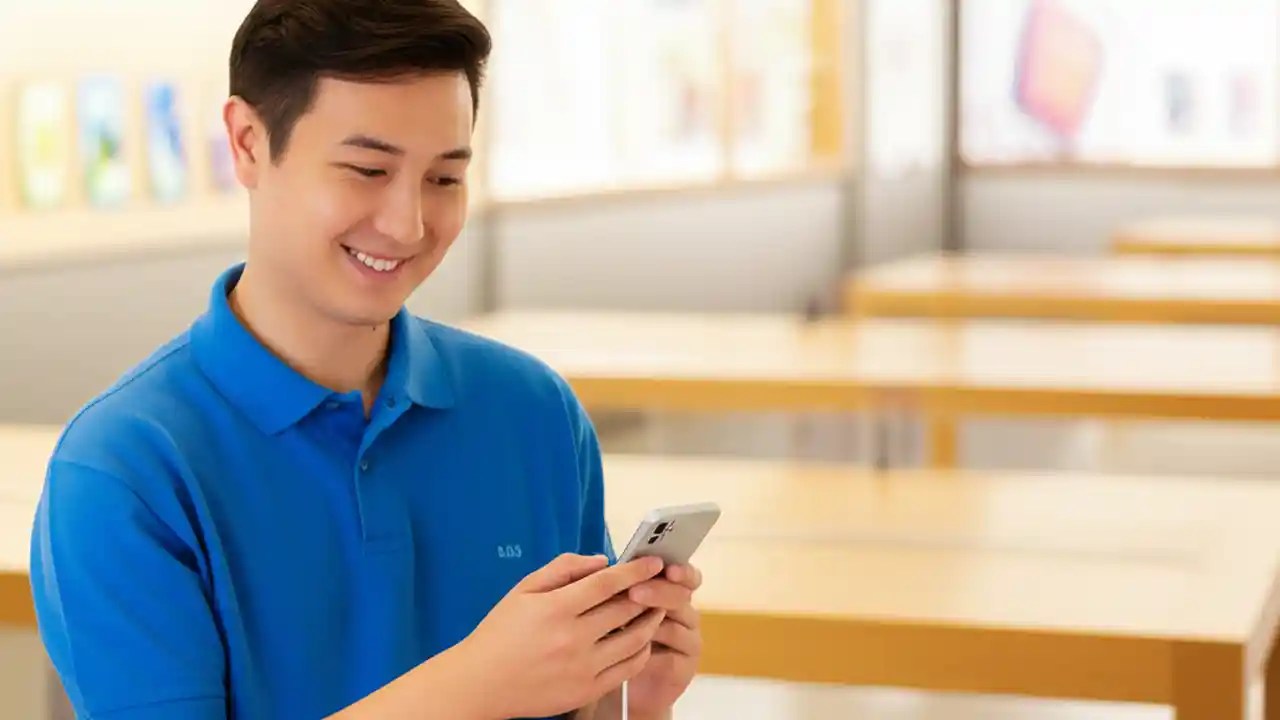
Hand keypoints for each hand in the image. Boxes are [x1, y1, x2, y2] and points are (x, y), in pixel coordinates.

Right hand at [455, 553, 666, 719]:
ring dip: (651, 620)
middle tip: (661, 583)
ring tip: (656, 608)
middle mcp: (572, 638)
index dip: (635, 570)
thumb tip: (602, 561)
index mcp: (555, 609)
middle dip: (649, 593)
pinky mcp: (586, 690)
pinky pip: (627, 668)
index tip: (653, 562)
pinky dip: (641, 650)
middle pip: (626, 609)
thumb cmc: (500, 632)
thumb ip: (563, 569)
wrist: (481, 683)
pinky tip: (642, 639)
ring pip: (634, 640)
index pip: (607, 583)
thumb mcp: (524, 589)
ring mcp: (582, 668)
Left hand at [623, 564, 703, 717]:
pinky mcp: (685, 666)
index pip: (685, 575)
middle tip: (635, 591)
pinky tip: (635, 645)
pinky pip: (675, 653)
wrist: (619, 690)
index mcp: (670, 593)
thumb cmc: (613, 644)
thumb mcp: (611, 611)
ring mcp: (688, 639)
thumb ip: (614, 587)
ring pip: (678, 621)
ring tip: (630, 616)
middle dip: (659, 590)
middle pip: (683, 594)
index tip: (665, 567)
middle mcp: (684, 613)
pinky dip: (656, 646)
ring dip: (655, 616)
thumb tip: (604, 564)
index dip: (680, 570)